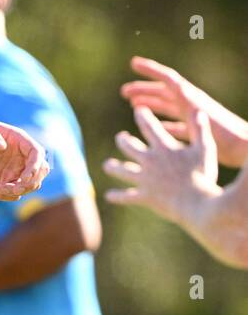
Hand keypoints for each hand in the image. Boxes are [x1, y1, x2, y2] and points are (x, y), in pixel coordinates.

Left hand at [0, 119, 49, 201]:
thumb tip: (1, 146)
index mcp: (18, 139)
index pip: (36, 153)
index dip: (35, 167)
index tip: (23, 178)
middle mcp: (21, 155)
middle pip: (40, 172)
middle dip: (30, 183)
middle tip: (11, 188)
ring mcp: (15, 169)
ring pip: (29, 185)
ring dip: (16, 191)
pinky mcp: (6, 180)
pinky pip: (14, 194)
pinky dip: (5, 195)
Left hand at [102, 104, 221, 230]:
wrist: (198, 204)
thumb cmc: (204, 175)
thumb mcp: (205, 150)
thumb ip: (200, 130)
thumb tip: (198, 111)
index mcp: (163, 148)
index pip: (149, 127)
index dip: (142, 116)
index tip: (138, 110)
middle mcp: (149, 161)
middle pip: (128, 146)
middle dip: (123, 140)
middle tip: (122, 137)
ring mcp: (145, 179)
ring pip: (121, 170)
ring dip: (113, 166)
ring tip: (108, 165)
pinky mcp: (144, 196)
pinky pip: (126, 196)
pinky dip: (117, 196)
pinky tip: (109, 196)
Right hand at [120, 56, 247, 167]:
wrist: (242, 148)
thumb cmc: (224, 132)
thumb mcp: (201, 113)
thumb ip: (189, 98)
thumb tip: (175, 83)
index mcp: (190, 97)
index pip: (167, 78)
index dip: (150, 69)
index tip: (133, 63)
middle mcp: (190, 104)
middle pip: (162, 92)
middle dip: (143, 90)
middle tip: (123, 91)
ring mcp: (192, 118)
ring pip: (166, 108)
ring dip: (150, 104)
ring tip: (133, 105)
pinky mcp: (195, 132)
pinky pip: (174, 126)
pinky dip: (161, 124)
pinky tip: (153, 128)